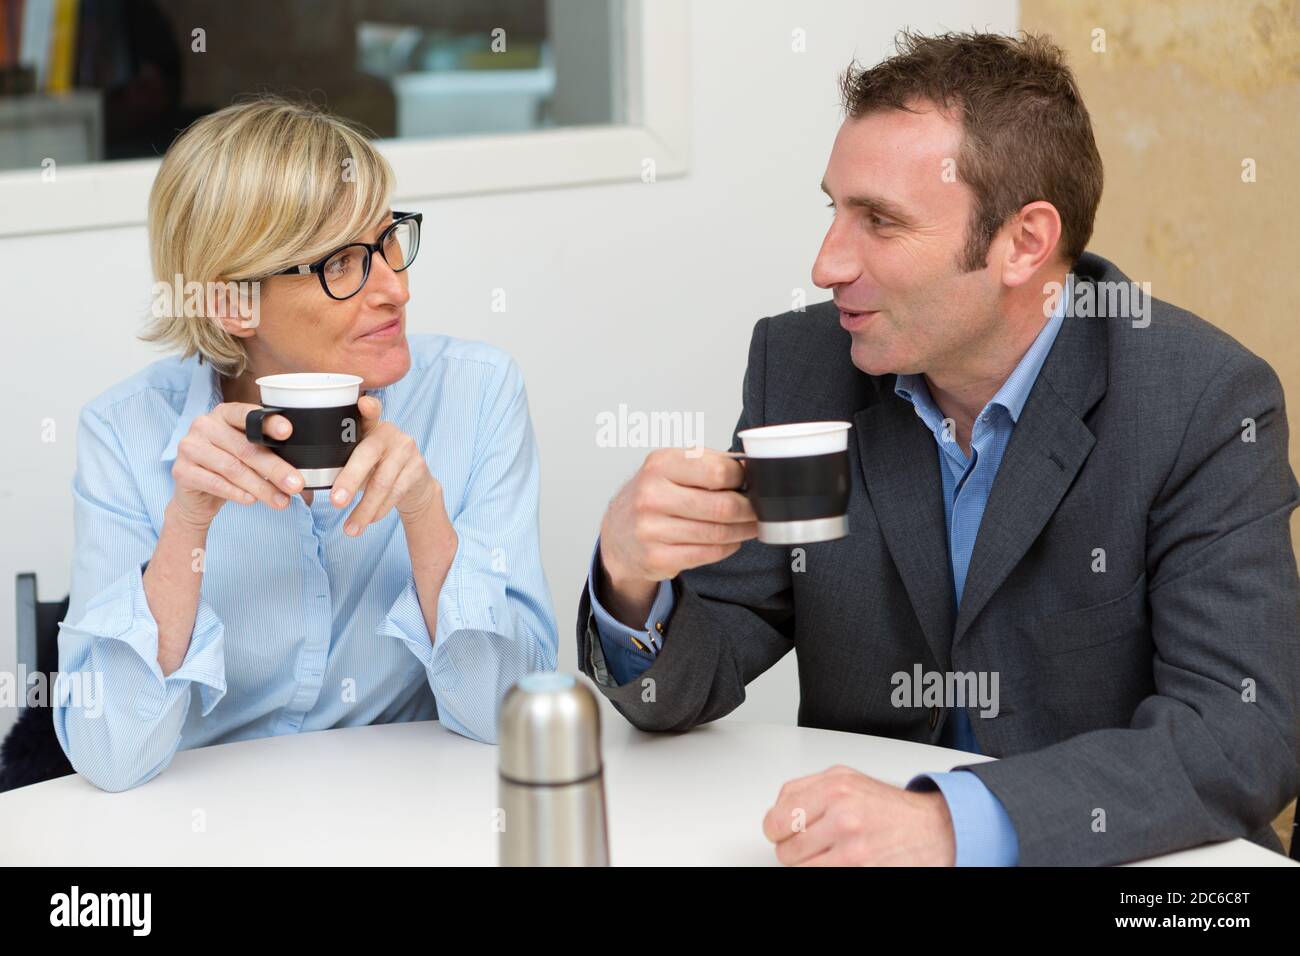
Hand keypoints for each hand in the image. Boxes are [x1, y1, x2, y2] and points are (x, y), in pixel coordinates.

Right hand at [170, 402, 304, 528]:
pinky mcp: (181, 470)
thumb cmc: (229, 468)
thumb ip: (266, 450)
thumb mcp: (247, 453)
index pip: (247, 414)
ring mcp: (190, 447)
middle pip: (245, 448)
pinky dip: (236, 493)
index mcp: (224, 413)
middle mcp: (204, 425)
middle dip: (275, 469)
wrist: (197, 497)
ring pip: (232, 468)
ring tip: (281, 500)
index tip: (288, 432)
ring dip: (261, 487)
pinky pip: (214, 483)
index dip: (269, 423)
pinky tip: (252, 500)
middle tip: (296, 484)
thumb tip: (298, 468)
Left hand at [328, 395, 444, 534]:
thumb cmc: (375, 469)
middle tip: (335, 502)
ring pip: (382, 482)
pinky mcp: (418, 469)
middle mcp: (391, 433)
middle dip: (349, 480)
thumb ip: (340, 459)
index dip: (367, 407)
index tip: (363, 402)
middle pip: (368, 455)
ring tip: (350, 529)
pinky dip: (379, 510)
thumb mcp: (358, 459)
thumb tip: (304, 480)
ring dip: (364, 509)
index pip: (370, 411)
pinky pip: (396, 493)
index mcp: (371, 425)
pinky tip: (368, 520)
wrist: (414, 485)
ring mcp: (407, 449)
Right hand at [597, 447, 756, 623]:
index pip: (718, 471)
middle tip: (758, 510)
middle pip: (722, 506)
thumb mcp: (673, 467)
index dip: (742, 478)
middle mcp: (651, 495)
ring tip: (749, 526)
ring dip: (742, 531)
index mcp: (660, 465)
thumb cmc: (654, 496)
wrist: (618, 533)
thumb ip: (709, 464)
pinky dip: (727, 548)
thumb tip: (750, 467)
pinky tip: (730, 541)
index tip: (750, 483)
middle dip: (749, 510)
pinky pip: (708, 554)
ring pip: (718, 533)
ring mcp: (651, 529)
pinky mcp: (656, 558)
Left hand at [762, 765, 955, 865]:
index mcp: (834, 788)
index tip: (782, 831)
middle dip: (794, 848)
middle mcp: (843, 816)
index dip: (776, 829)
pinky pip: (822, 875)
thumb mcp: (845, 779)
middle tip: (811, 843)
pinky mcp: (861, 870)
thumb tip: (778, 808)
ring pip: (801, 869)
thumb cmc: (889, 805)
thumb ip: (806, 790)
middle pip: (786, 849)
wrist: (933, 828)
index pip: (777, 819)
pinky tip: (838, 861)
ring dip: (809, 864)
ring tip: (827, 853)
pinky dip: (825, 870)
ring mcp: (853, 849)